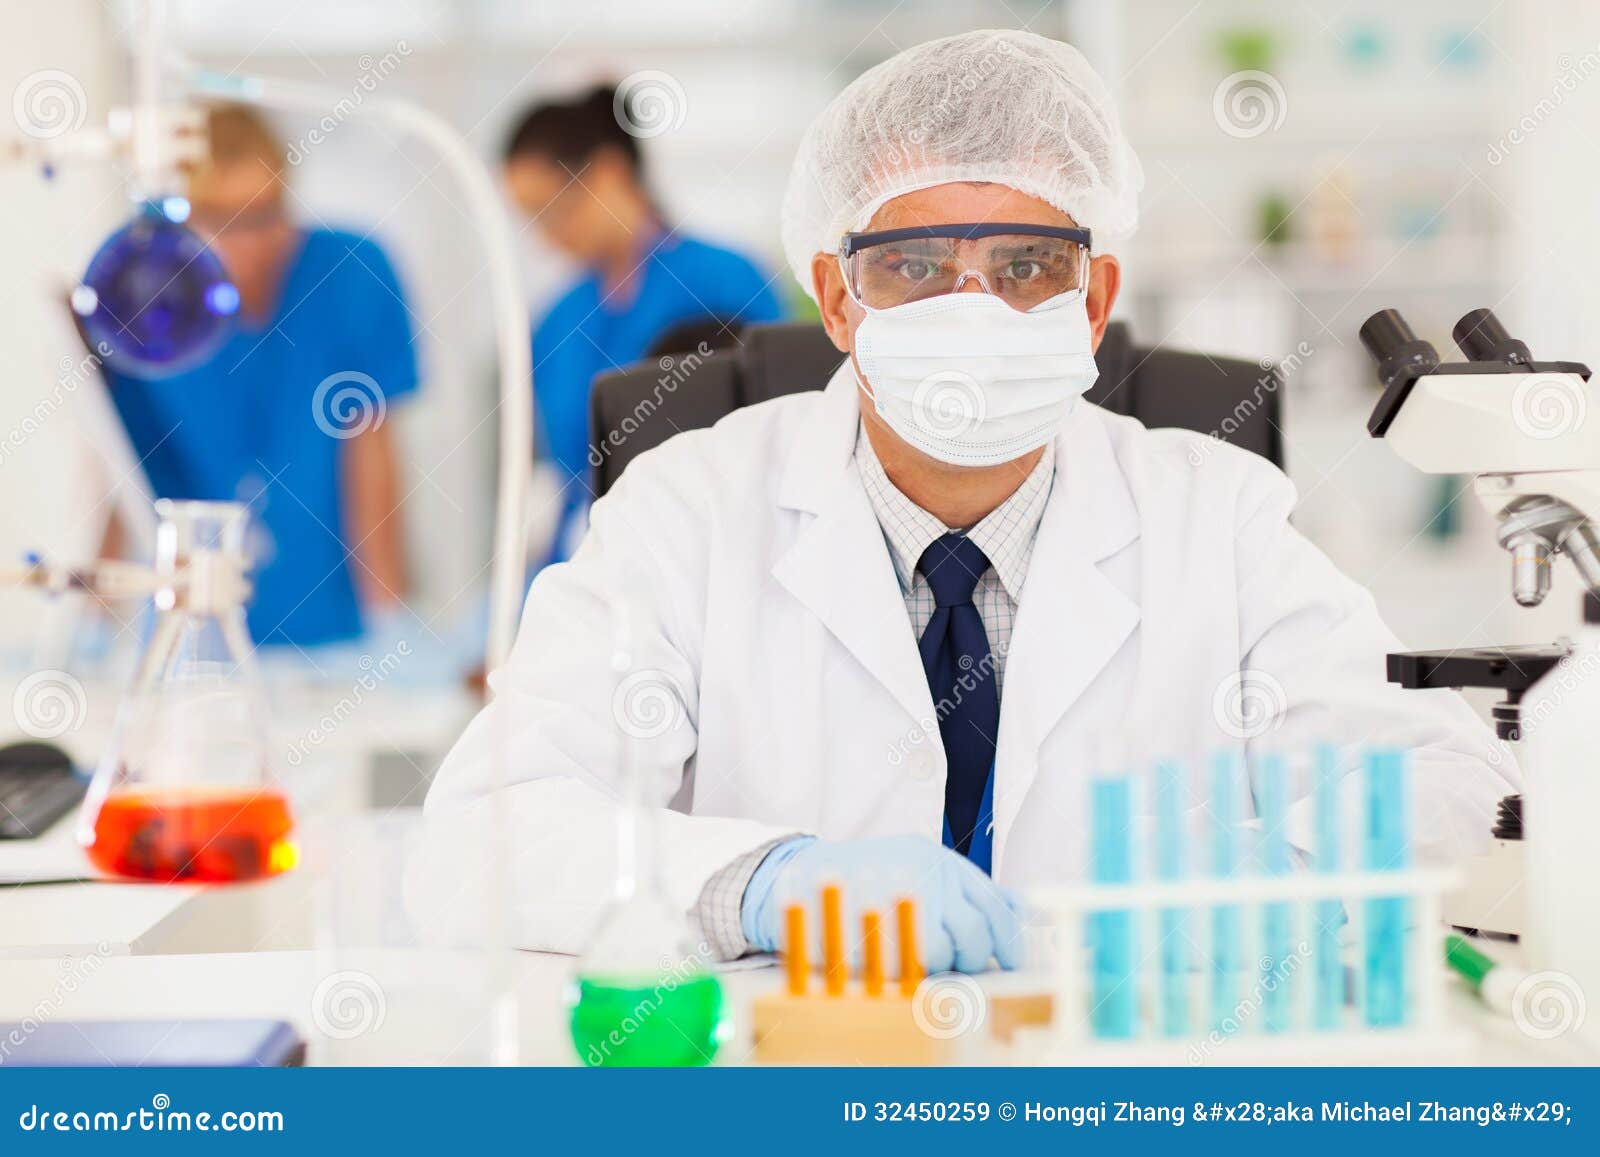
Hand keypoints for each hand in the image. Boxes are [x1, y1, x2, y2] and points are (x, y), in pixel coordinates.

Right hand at [740, 835, 1022, 972]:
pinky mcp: (869, 930)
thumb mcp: (923, 865)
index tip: (1009, 960)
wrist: (801, 875)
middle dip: (971, 959)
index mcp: (938, 859)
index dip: (1007, 939)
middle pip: (972, 935)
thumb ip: (971, 889)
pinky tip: (891, 961)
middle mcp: (922, 876)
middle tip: (958, 966)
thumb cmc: (869, 873)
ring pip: (941, 956)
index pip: (993, 905)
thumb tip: (1022, 909)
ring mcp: (894, 903)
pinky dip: (902, 974)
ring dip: (933, 967)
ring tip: (912, 955)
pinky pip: (903, 970)